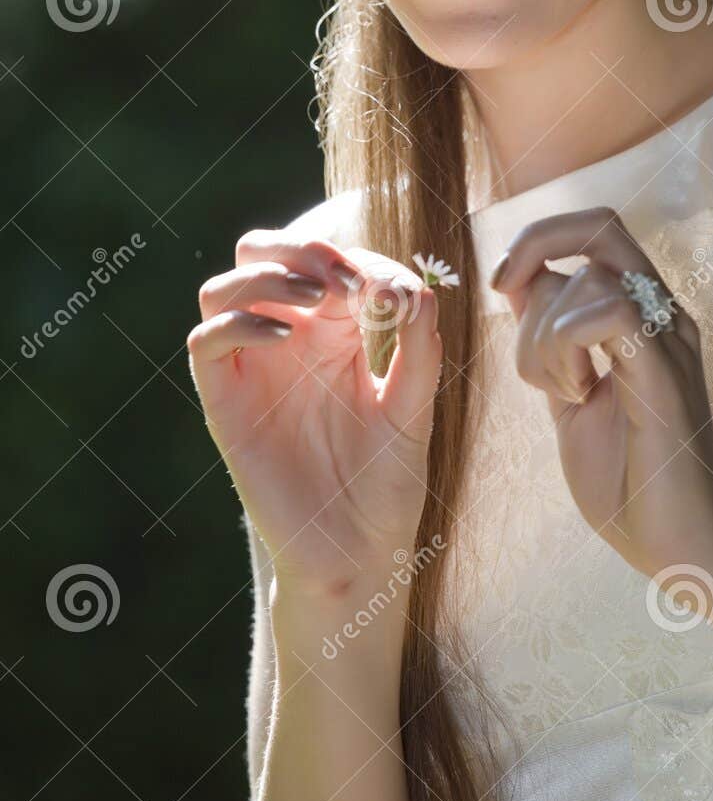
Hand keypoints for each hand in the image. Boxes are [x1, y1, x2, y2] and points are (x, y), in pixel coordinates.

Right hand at [187, 228, 442, 596]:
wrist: (357, 553)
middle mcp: (287, 340)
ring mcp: (252, 368)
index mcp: (334, 332)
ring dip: (267, 275)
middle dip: (298, 246)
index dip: (354, 258)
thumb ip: (418, 350)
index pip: (326, 262)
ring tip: (317, 297)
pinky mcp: (226, 403)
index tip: (387, 286)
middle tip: (341, 276)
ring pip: (224, 287)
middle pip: (262, 255)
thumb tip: (413, 288)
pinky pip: (207, 341)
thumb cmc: (387, 482)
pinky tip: (284, 335)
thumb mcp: (415, 409)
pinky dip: (238, 322)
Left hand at [490, 206, 712, 584]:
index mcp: (642, 319)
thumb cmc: (628, 482)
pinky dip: (570, 343)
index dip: (540, 241)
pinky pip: (613, 313)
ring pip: (591, 275)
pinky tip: (576, 391)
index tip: (502, 283)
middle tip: (504, 290)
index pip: (595, 233)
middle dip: (536, 244)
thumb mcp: (568, 396)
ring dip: (546, 332)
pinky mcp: (666, 373)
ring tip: (562, 390)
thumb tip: (520, 284)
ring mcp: (669, 341)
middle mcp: (663, 316)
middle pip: (601, 225)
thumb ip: (550, 341)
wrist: (676, 547)